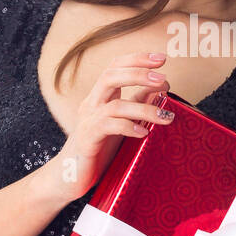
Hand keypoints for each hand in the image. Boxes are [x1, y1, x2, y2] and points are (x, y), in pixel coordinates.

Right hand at [40, 50, 176, 203]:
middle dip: (138, 73)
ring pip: (115, 105)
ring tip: (167, 116)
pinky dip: (129, 127)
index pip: (115, 67)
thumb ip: (136, 106)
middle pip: (110, 75)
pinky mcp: (87, 140)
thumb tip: (159, 89)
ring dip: (145, 108)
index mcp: (99, 97)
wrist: (69, 177)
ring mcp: (87, 121)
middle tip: (163, 80)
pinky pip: (108, 127)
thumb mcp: (121, 124)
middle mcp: (91, 104)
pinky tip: (144, 133)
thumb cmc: (98, 150)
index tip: (161, 59)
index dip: (137, 59)